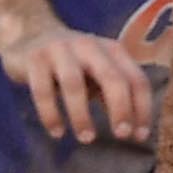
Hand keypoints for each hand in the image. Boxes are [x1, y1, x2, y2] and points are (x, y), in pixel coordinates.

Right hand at [0, 26, 153, 143]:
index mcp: (112, 50)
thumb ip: (116, 94)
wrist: (30, 33)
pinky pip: (42, 90)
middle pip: (111, 77)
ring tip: (86, 138)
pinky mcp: (34, 58)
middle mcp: (89, 46)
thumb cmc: (74, 63)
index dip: (142, 109)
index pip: (136, 80)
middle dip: (120, 108)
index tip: (139, 137)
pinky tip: (57, 132)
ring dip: (82, 115)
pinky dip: (50, 114)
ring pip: (74, 84)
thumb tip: (134, 132)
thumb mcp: (99, 72)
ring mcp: (60, 49)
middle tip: (121, 135)